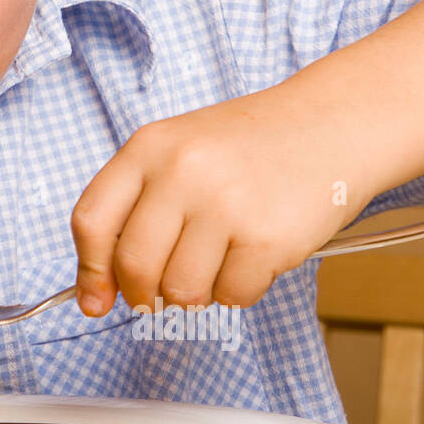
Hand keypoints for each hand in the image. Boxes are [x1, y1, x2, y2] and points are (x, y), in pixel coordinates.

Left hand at [70, 83, 375, 315]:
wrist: (333, 124)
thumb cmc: (250, 147)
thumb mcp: (179, 153)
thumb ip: (136, 210)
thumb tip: (97, 292)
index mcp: (148, 147)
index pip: (91, 221)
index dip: (89, 270)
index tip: (95, 299)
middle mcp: (181, 172)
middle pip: (134, 266)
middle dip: (143, 295)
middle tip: (162, 294)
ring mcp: (224, 205)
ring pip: (180, 291)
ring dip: (197, 292)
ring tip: (219, 259)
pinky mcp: (266, 239)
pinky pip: (231, 296)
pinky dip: (240, 289)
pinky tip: (254, 255)